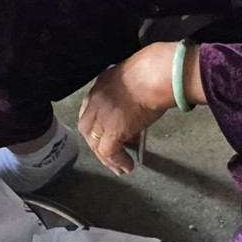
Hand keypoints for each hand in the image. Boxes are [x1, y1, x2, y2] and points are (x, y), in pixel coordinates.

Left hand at [78, 43, 181, 174]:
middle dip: (97, 144)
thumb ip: (128, 91)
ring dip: (107, 159)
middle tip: (109, 157)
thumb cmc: (152, 72)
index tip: (104, 134)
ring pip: (96, 144)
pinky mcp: (111, 132)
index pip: (90, 110)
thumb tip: (137, 104)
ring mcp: (100, 118)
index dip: (96, 125)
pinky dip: (117, 162)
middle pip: (88, 130)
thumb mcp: (132, 78)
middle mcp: (94, 103)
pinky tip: (127, 167)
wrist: (153, 76)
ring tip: (120, 169)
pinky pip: (109, 152)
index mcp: (99, 87)